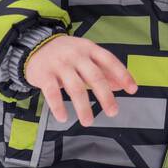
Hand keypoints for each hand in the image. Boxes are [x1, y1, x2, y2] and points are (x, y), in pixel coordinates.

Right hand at [23, 35, 137, 125]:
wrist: (34, 45)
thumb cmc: (66, 53)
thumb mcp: (86, 56)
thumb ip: (103, 69)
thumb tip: (121, 85)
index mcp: (89, 49)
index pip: (110, 61)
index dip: (122, 75)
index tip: (132, 89)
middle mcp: (76, 55)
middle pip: (95, 76)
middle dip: (105, 96)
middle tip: (113, 112)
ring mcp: (60, 64)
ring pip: (75, 87)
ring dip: (83, 107)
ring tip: (88, 121)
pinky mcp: (44, 75)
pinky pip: (53, 93)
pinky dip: (58, 107)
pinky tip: (63, 117)